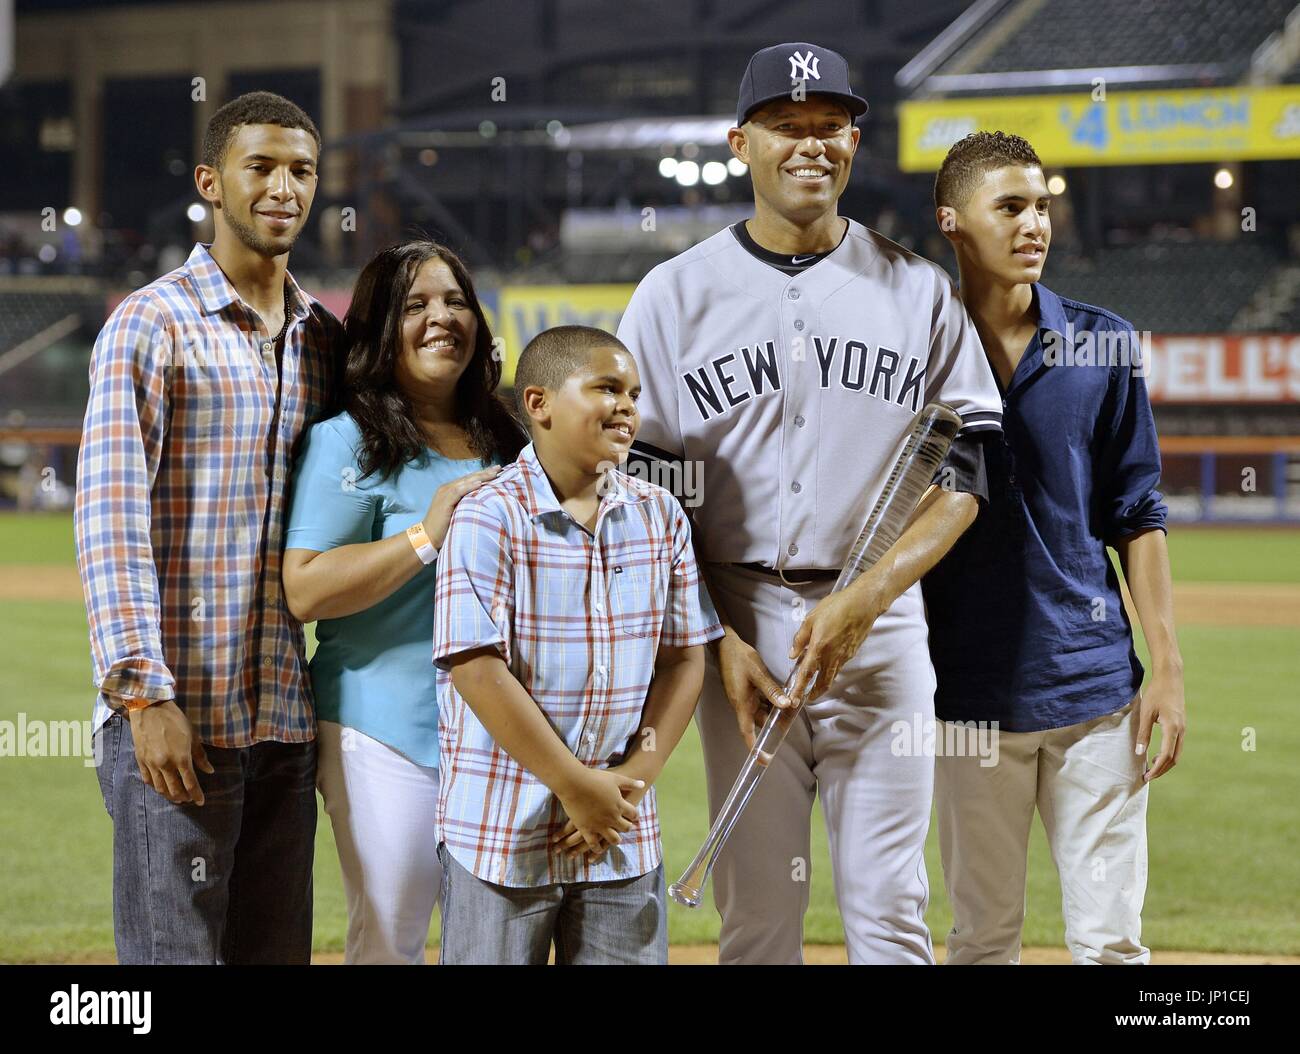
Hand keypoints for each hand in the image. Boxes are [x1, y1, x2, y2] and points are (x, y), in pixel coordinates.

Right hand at [128, 701, 214, 804]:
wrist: (149, 709)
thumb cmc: (175, 720)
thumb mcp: (193, 736)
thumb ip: (200, 756)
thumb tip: (209, 771)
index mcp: (181, 758)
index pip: (190, 783)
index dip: (196, 795)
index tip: (201, 802)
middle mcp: (165, 764)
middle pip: (174, 789)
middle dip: (183, 797)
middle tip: (188, 800)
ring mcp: (151, 764)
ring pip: (160, 788)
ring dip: (169, 795)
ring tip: (176, 797)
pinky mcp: (140, 761)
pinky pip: (148, 780)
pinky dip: (155, 787)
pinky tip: (161, 787)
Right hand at [422, 466, 501, 548]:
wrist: (427, 537)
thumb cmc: (444, 527)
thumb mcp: (457, 511)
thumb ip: (467, 504)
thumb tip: (484, 502)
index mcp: (450, 490)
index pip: (469, 479)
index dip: (482, 474)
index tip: (497, 471)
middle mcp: (447, 488)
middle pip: (469, 477)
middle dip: (484, 472)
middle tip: (498, 467)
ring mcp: (444, 494)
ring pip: (465, 482)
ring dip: (480, 477)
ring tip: (493, 473)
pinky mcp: (444, 502)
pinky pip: (458, 491)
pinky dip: (469, 486)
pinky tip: (479, 483)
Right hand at [555, 767, 643, 853]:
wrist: (574, 783)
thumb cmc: (594, 778)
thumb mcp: (615, 778)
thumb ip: (630, 783)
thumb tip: (643, 783)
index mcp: (620, 805)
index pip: (633, 814)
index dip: (634, 816)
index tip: (634, 817)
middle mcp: (612, 817)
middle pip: (625, 827)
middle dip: (627, 827)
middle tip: (626, 827)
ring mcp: (599, 825)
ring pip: (613, 838)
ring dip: (615, 840)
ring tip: (615, 840)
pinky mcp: (586, 829)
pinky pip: (594, 844)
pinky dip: (597, 849)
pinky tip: (597, 849)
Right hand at [714, 628, 792, 750]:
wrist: (725, 643)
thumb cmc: (739, 658)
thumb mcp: (757, 673)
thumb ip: (771, 690)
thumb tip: (786, 705)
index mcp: (741, 703)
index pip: (747, 731)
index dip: (754, 746)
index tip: (763, 760)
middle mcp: (741, 704)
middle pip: (759, 721)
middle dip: (775, 724)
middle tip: (792, 720)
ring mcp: (743, 698)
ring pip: (761, 711)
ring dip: (774, 712)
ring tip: (791, 709)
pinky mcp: (746, 691)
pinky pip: (760, 702)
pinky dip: (771, 702)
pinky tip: (782, 697)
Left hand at [787, 574, 888, 703]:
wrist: (863, 604)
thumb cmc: (837, 607)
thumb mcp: (811, 619)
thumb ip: (800, 638)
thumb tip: (793, 654)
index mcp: (819, 647)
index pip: (807, 673)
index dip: (800, 688)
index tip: (795, 699)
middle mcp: (833, 655)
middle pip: (823, 682)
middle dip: (815, 693)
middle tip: (806, 698)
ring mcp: (844, 656)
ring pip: (832, 675)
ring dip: (823, 683)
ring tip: (815, 684)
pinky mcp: (852, 653)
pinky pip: (840, 666)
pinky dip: (832, 670)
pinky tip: (828, 664)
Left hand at [1136, 670, 1185, 781]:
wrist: (1171, 678)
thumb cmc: (1156, 693)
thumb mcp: (1145, 713)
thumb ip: (1143, 733)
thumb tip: (1139, 753)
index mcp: (1173, 728)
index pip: (1166, 755)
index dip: (1156, 769)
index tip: (1146, 776)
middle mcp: (1181, 731)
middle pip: (1174, 758)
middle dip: (1161, 770)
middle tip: (1147, 777)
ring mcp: (1183, 728)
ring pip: (1177, 753)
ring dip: (1165, 763)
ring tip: (1150, 768)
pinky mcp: (1181, 725)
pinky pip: (1177, 746)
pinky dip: (1168, 755)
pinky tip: (1156, 755)